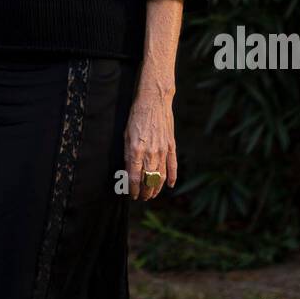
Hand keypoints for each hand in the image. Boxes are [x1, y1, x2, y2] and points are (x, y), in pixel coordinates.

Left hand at [125, 81, 176, 201]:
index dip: (133, 189)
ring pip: (161, 176)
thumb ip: (128, 155)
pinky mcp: (171, 146)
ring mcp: (163, 150)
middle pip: (149, 180)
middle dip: (145, 192)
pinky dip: (172, 177)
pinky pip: (173, 166)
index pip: (135, 178)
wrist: (154, 101)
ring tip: (152, 195)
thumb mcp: (126, 135)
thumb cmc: (136, 116)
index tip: (131, 195)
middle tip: (142, 197)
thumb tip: (128, 172)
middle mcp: (151, 153)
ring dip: (157, 188)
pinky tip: (170, 185)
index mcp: (137, 150)